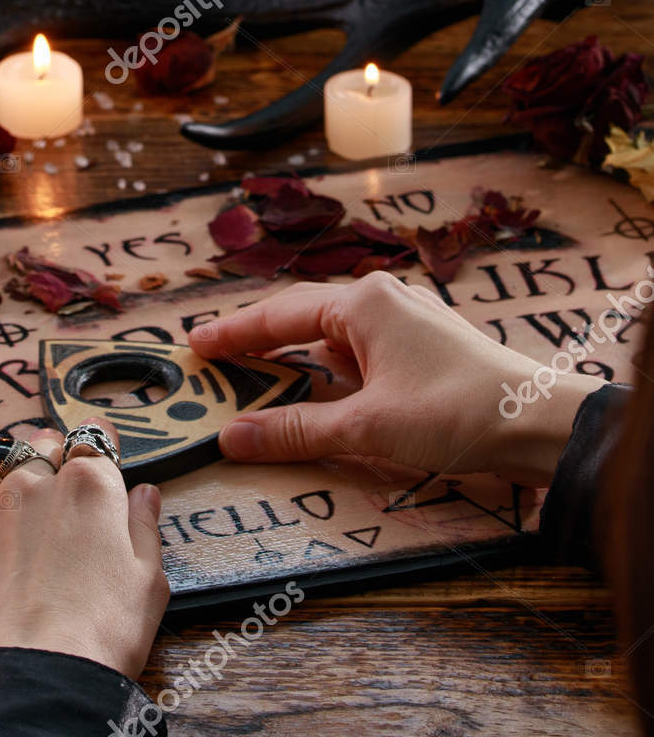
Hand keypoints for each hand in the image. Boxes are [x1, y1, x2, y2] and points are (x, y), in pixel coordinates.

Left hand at [0, 420, 169, 679]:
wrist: (29, 681)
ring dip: (3, 466)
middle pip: (41, 447)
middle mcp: (33, 486)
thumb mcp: (147, 583)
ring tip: (9, 480)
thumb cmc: (99, 636)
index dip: (100, 443)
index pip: (95, 441)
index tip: (101, 448)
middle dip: (52, 453)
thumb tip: (144, 495)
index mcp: (90, 489)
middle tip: (57, 474)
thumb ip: (144, 529)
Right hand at [189, 272, 591, 483]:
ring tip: (258, 380)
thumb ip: (295, 430)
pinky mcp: (426, 347)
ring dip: (298, 359)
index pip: (279, 315)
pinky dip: (332, 370)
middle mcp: (384, 300)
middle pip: (303, 318)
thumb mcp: (366, 427)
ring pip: (334, 336)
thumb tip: (234, 436)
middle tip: (217, 361)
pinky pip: (362, 351)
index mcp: (364, 303)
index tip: (195, 344)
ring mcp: (409, 322)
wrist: (541, 425)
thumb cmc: (459, 413)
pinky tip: (322, 393)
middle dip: (260, 342)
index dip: (233, 333)